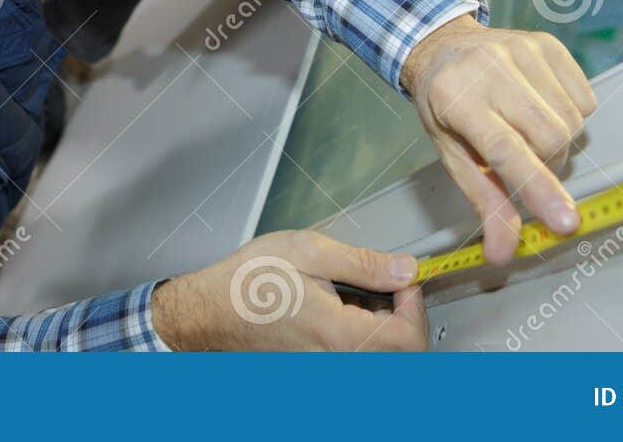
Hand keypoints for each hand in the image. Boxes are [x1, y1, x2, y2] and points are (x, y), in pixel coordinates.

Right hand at [150, 230, 426, 350]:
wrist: (207, 312)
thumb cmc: (247, 284)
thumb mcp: (308, 252)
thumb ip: (363, 262)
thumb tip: (404, 268)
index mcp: (339, 336)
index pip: (409, 338)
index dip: (416, 304)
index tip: (405, 279)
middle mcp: (337, 363)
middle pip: (400, 354)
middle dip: (402, 315)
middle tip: (388, 285)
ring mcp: (326, 371)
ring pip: (379, 358)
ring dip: (381, 326)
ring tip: (355, 294)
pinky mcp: (317, 369)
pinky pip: (356, 359)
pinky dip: (360, 336)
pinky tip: (339, 309)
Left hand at [400, 13, 596, 265]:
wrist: (443, 46)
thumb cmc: (445, 107)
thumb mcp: (452, 155)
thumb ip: (484, 202)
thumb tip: (504, 253)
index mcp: (457, 99)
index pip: (505, 149)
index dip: (538, 187)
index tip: (566, 223)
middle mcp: (490, 68)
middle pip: (550, 137)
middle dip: (548, 166)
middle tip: (526, 165)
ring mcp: (522, 49)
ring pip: (572, 120)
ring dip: (560, 143)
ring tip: (529, 135)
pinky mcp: (547, 42)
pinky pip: (585, 98)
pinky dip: (572, 114)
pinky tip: (542, 108)